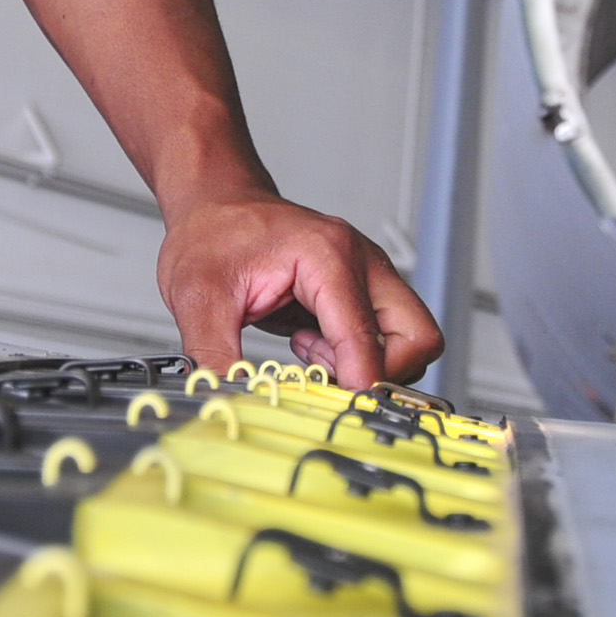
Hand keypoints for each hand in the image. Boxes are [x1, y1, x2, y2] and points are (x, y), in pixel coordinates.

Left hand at [157, 193, 442, 390]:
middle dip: (382, 375)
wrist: (217, 206)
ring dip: (367, 364)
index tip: (330, 411)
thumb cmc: (213, 235)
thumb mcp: (197, 297)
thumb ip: (214, 354)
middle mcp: (362, 263)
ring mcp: (368, 276)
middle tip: (330, 379)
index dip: (354, 384)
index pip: (365, 337)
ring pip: (410, 340)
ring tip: (312, 353)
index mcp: (328, 256)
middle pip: (417, 338)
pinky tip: (310, 343)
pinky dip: (354, 355)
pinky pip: (384, 338)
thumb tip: (224, 401)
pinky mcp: (362, 292)